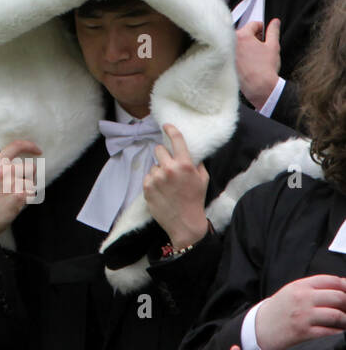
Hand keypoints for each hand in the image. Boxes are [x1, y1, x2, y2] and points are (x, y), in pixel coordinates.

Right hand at [0, 140, 41, 267]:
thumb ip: (2, 169)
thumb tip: (22, 165)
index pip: (16, 146)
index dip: (29, 146)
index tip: (37, 150)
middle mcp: (3, 171)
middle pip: (31, 167)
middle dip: (30, 177)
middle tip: (21, 187)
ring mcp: (11, 182)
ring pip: (33, 182)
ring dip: (29, 189)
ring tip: (15, 197)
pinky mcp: (19, 195)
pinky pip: (32, 194)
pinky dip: (27, 200)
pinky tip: (15, 204)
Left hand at [143, 123, 208, 250]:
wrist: (185, 223)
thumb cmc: (196, 200)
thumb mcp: (203, 179)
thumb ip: (196, 163)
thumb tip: (189, 151)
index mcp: (185, 165)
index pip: (176, 140)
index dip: (170, 130)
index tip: (166, 125)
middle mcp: (169, 169)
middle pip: (158, 149)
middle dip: (163, 155)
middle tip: (169, 165)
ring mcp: (156, 178)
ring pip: (153, 165)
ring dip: (159, 171)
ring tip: (167, 185)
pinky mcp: (147, 187)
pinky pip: (148, 176)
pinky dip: (153, 181)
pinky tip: (161, 191)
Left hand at [235, 19, 280, 109]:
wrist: (258, 87)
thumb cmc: (265, 69)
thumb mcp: (273, 46)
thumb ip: (273, 31)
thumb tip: (275, 22)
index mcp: (242, 36)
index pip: (253, 24)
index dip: (262, 28)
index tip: (265, 33)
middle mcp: (231, 42)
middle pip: (244, 32)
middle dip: (254, 37)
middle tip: (262, 45)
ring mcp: (227, 51)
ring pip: (238, 42)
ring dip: (247, 45)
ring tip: (256, 55)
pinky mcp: (226, 60)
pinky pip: (234, 52)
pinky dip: (241, 53)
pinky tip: (249, 61)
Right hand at [254, 275, 345, 349]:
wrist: (261, 326)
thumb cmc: (280, 309)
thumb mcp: (293, 291)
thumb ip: (314, 287)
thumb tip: (341, 287)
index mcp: (300, 286)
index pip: (331, 280)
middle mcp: (302, 298)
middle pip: (338, 297)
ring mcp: (303, 315)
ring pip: (337, 315)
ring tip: (345, 321)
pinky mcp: (303, 331)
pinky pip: (330, 331)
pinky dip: (339, 332)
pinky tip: (339, 330)